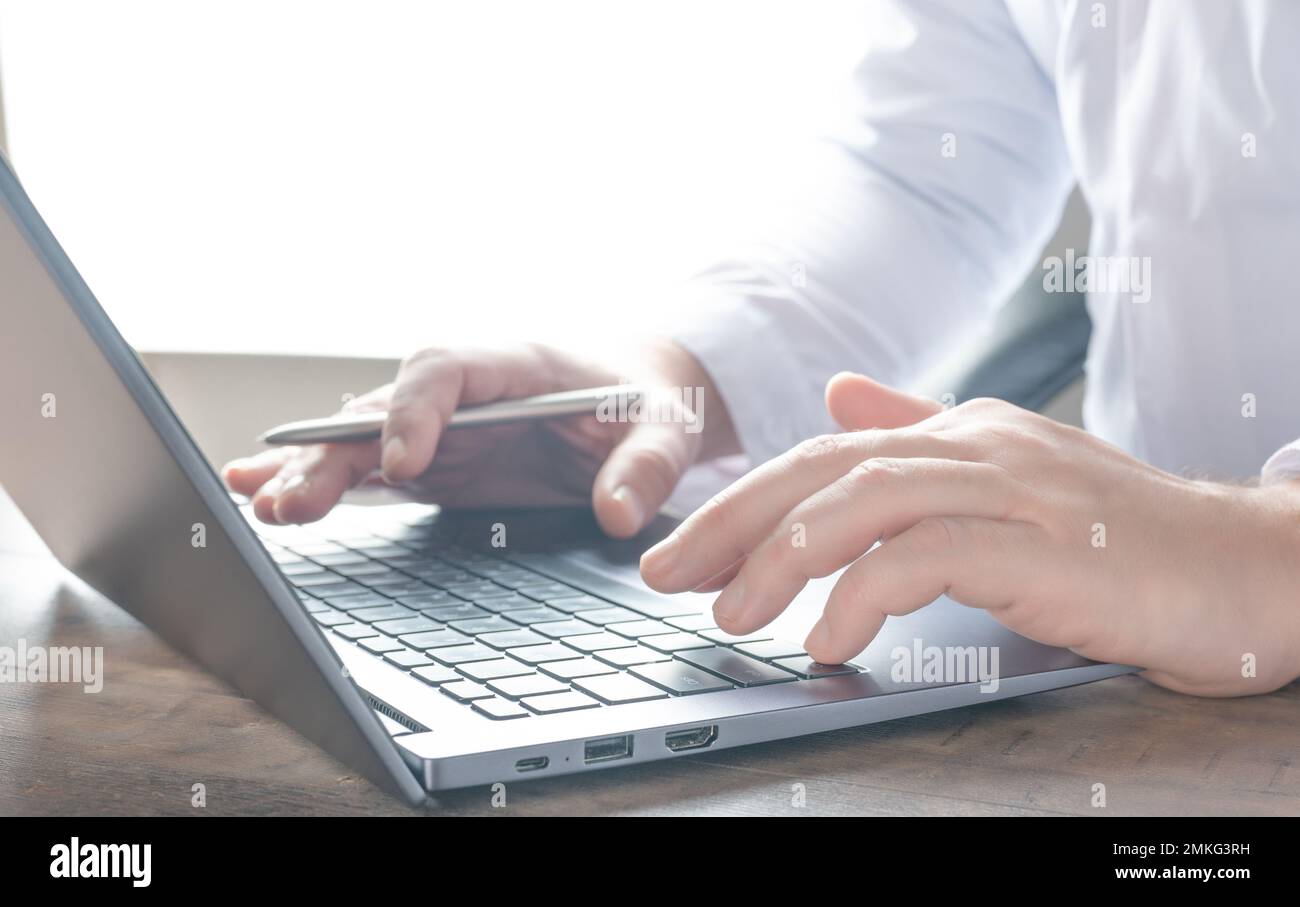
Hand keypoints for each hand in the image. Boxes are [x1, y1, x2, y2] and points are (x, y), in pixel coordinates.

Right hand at [223, 340, 735, 537]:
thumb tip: (615, 510)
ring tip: (263, 506)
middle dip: (336, 450)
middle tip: (300, 500)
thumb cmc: (642, 401)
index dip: (417, 411)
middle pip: (383, 407)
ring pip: (362, 439)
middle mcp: (462, 389)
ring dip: (313, 470)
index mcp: (513, 360)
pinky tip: (269, 499)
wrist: (631, 395)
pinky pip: (369, 467)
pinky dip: (322, 480)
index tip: (408, 464)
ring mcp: (441, 425)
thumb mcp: (665, 428)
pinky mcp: (433, 460)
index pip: (445, 368)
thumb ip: (645, 465)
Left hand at [641, 372, 1299, 695]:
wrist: (1247, 567)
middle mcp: (974, 444)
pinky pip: (927, 558)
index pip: (824, 455)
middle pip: (823, 469)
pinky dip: (864, 596)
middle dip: (731, 521)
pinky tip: (828, 641)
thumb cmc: (1122, 538)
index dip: (742, 500)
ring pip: (862, 503)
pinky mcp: (1041, 545)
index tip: (680, 550)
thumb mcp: (1007, 476)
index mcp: (957, 432)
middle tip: (666, 574)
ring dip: (782, 561)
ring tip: (731, 615)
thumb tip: (839, 394)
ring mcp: (1009, 488)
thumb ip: (920, 431)